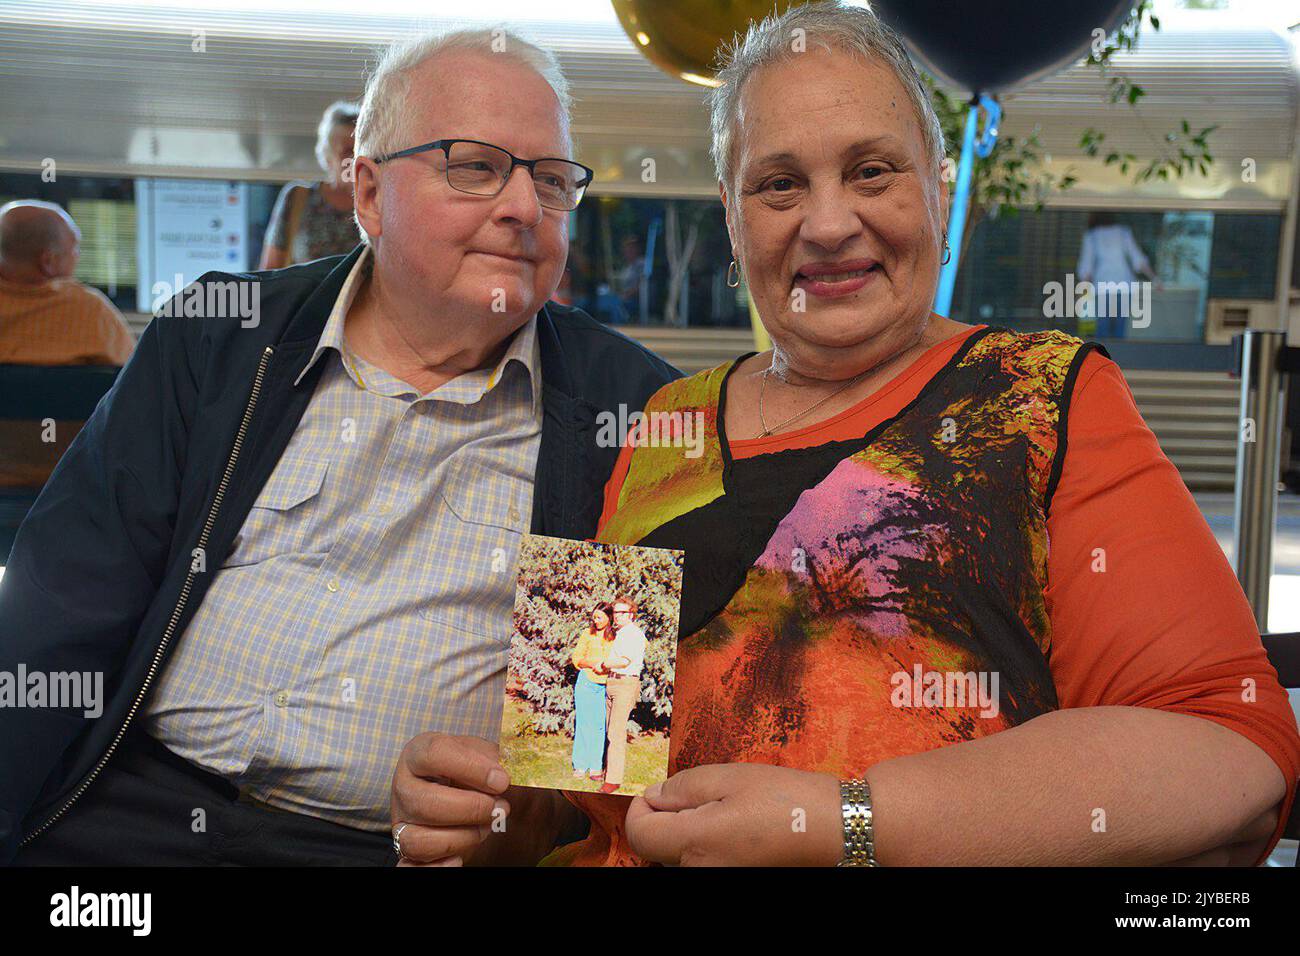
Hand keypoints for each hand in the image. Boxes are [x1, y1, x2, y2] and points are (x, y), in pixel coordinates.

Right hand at [390, 732, 509, 866]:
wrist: (450, 786)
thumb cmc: (464, 768)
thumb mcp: (477, 752)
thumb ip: (491, 758)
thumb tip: (502, 774)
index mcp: (417, 754)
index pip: (435, 754)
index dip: (472, 768)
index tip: (501, 781)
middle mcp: (403, 787)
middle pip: (425, 803)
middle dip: (471, 809)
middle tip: (499, 807)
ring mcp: (401, 820)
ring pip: (419, 840)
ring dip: (461, 838)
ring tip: (486, 827)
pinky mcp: (404, 849)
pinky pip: (410, 867)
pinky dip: (437, 868)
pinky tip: (459, 859)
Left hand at [625, 763, 843, 865]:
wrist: (835, 831)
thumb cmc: (786, 800)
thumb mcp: (729, 777)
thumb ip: (682, 787)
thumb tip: (653, 796)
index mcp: (695, 844)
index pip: (640, 834)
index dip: (641, 808)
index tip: (657, 793)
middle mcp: (701, 873)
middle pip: (658, 849)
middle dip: (666, 821)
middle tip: (700, 798)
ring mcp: (719, 880)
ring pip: (680, 858)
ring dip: (686, 836)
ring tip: (723, 814)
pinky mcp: (733, 880)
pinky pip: (703, 865)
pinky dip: (706, 848)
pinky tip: (733, 831)